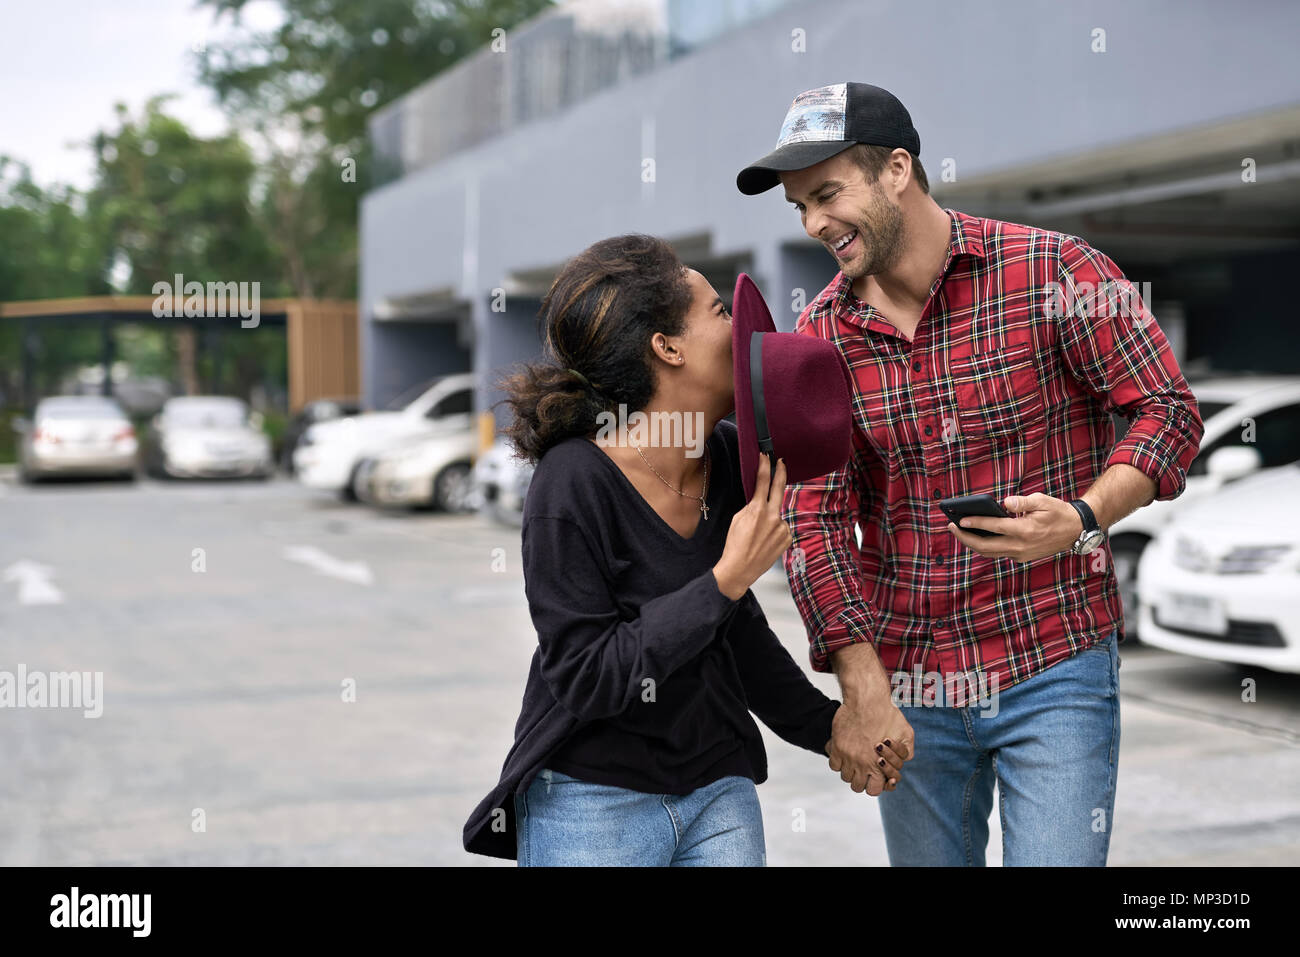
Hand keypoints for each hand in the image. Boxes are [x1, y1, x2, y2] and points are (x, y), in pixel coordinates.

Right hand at [712, 456, 791, 600]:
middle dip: (781, 473)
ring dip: (770, 518)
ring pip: (778, 514)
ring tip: (759, 535)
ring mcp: (782, 528)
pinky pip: (782, 527)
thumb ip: (752, 507)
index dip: (765, 466)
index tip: (767, 456)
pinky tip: (765, 541)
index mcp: (758, 510)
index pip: (763, 481)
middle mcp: (773, 517)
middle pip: (779, 488)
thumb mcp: (738, 519)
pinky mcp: (787, 538)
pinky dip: (775, 531)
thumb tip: (760, 500)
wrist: (740, 569)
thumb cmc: (735, 545)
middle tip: (782, 462)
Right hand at [827, 697, 913, 795]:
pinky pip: (834, 765)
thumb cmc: (888, 714)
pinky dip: (839, 762)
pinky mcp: (837, 746)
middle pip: (857, 786)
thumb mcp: (906, 733)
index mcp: (879, 765)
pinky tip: (846, 753)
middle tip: (865, 768)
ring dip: (850, 771)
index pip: (873, 790)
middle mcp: (861, 764)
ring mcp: (847, 756)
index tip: (876, 775)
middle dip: (862, 779)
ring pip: (845, 776)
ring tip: (856, 760)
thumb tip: (904, 762)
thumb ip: (907, 752)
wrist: (867, 699)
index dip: (875, 785)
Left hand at [947, 493, 1083, 561]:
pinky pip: (998, 553)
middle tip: (951, 526)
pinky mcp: (1021, 557)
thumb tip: (1005, 502)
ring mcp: (1020, 554)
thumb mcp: (1043, 501)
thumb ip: (1022, 502)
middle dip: (965, 537)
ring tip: (959, 530)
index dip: (975, 523)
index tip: (960, 519)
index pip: (994, 527)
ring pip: (989, 552)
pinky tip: (976, 535)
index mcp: (1025, 530)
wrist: (1076, 531)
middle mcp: (1020, 546)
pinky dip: (984, 546)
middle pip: (985, 546)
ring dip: (972, 543)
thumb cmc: (1058, 512)